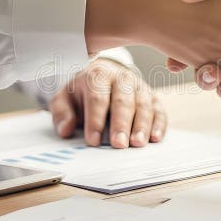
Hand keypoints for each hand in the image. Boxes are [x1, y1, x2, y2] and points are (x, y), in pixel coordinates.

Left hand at [49, 59, 165, 147]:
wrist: (103, 76)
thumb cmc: (83, 92)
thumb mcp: (65, 98)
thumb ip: (61, 113)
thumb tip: (65, 129)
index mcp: (97, 76)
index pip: (97, 98)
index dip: (95, 120)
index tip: (93, 140)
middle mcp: (121, 79)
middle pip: (122, 101)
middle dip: (121, 124)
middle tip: (119, 144)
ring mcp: (139, 87)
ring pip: (143, 105)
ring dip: (142, 125)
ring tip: (138, 143)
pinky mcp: (152, 97)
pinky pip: (158, 110)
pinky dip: (159, 124)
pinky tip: (155, 138)